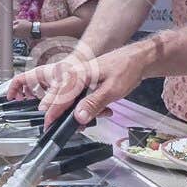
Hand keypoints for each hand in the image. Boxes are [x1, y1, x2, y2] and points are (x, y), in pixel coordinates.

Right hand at [9, 47, 144, 124]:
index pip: (59, 97)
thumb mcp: (112, 90)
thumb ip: (94, 104)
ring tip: (101, 114)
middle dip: (68, 116)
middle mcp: (75, 75)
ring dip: (83, 112)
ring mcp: (79, 79)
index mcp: (77, 75)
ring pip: (72, 102)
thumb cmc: (126, 68)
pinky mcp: (85, 83)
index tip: (49, 126)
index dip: (53, 114)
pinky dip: (89, 107)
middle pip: (61, 100)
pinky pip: (80, 99)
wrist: (137, 59)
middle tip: (76, 127)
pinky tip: (102, 110)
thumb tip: (79, 116)